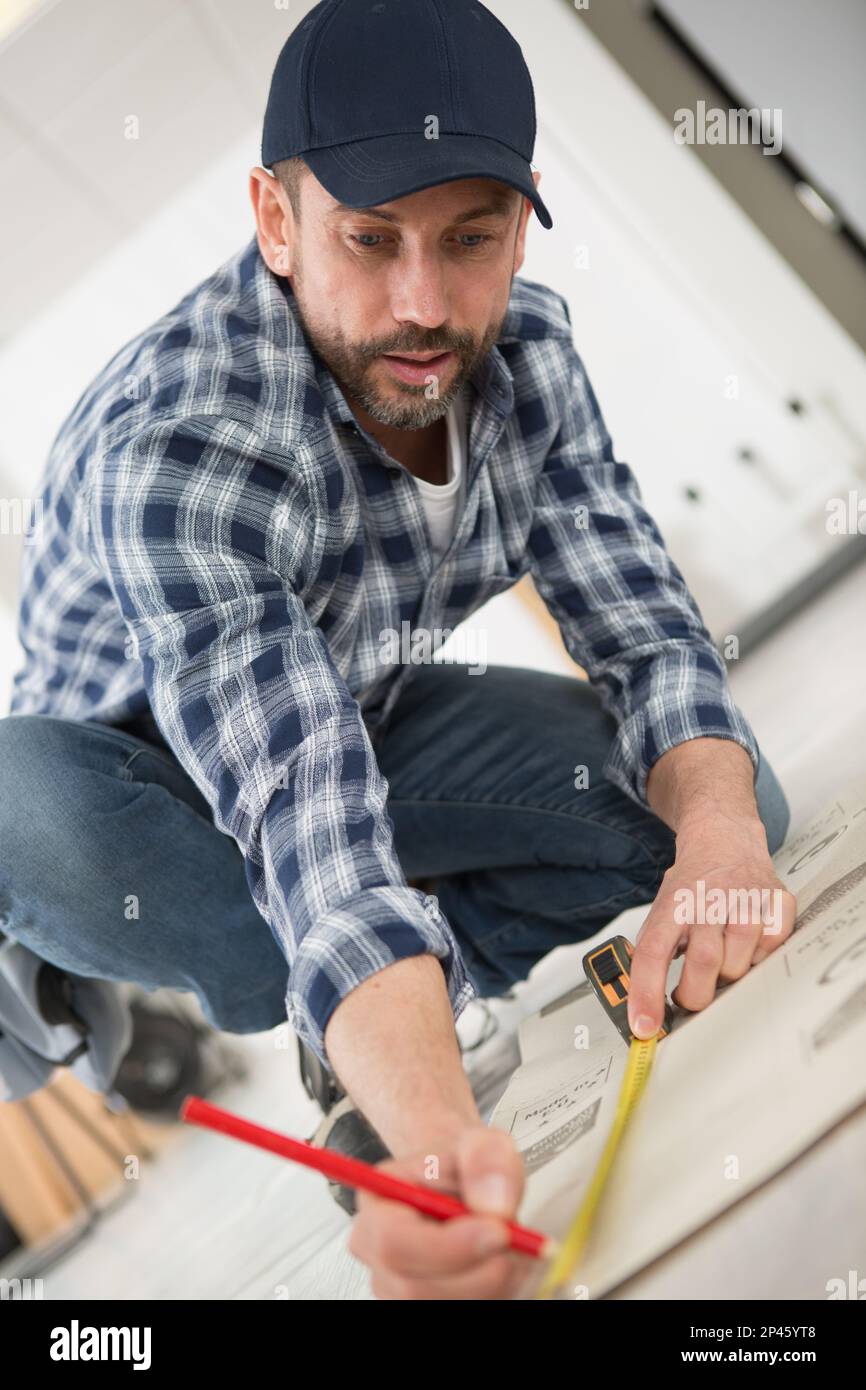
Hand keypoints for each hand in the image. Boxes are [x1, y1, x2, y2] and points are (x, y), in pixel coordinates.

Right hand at [348, 1124, 531, 1299]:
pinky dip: (493, 1294)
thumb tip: (494, 1205)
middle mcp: (377, 1254)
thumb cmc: (460, 1166)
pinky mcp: (425, 1306)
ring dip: (490, 1282)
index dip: (447, 1246)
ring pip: (447, 1305)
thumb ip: (486, 1158)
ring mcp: (398, 1290)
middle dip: (478, 1270)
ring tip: (505, 1244)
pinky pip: (465, 1311)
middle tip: (514, 1240)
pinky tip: (497, 1263)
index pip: (394, 1242)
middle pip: (417, 1287)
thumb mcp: (480, 1141)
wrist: (462, 1185)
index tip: (497, 1232)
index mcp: (377, 1203)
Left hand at [627, 817, 796, 1036]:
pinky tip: (746, 942)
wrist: (724, 841)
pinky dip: (756, 959)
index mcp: (673, 905)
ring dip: (727, 975)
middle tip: (689, 995)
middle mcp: (710, 900)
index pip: (653, 954)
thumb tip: (639, 1003)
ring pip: (739, 966)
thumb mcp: (661, 911)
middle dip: (695, 995)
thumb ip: (649, 951)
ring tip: (721, 954)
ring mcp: (747, 901)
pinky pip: (769, 955)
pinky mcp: (777, 904)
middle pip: (704, 966)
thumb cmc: (692, 886)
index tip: (644, 1027)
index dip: (646, 995)